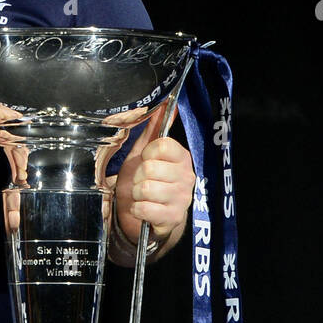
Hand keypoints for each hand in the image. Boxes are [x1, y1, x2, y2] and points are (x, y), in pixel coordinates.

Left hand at [114, 127, 194, 246]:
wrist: (144, 217)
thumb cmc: (144, 182)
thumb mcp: (144, 154)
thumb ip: (153, 130)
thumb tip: (164, 103)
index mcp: (181, 158)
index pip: (162, 145)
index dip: (147, 153)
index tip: (146, 161)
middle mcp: (186, 177)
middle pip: (150, 167)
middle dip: (137, 177)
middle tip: (141, 183)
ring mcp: (182, 199)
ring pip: (146, 188)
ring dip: (136, 194)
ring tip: (142, 197)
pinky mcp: (173, 218)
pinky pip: (145, 208)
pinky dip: (137, 209)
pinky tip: (142, 210)